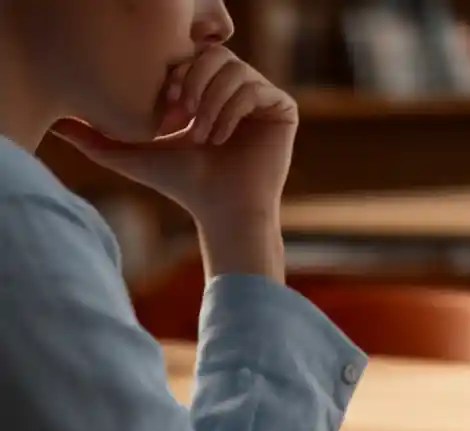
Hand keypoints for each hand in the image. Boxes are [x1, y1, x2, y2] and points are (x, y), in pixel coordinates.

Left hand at [54, 47, 297, 280]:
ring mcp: (262, 98)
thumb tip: (56, 125)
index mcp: (209, 90)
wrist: (221, 209)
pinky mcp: (283, 109)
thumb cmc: (182, 184)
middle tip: (182, 118)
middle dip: (192, 83)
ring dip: (211, 101)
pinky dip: (232, 110)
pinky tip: (222, 138)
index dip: (175, 74)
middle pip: (214, 53)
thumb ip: (95, 138)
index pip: (191, 55)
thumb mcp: (131, 155)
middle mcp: (238, 90)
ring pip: (234, 68)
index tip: (166, 109)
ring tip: (202, 135)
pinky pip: (255, 87)